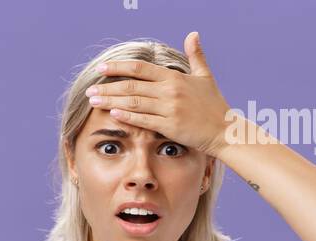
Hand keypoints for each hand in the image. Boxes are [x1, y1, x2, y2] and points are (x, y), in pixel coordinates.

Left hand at [86, 32, 233, 156]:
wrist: (225, 130)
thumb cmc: (214, 104)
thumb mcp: (205, 76)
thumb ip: (195, 55)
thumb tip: (193, 34)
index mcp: (175, 77)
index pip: (140, 68)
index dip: (118, 67)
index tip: (101, 68)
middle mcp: (170, 91)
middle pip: (132, 86)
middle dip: (108, 87)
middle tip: (90, 89)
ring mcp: (170, 108)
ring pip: (134, 102)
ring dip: (111, 101)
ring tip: (93, 101)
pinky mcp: (171, 126)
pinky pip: (144, 120)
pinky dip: (127, 116)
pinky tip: (112, 113)